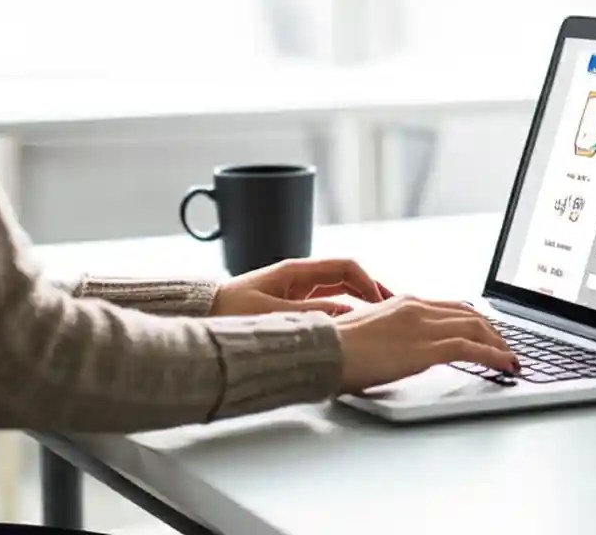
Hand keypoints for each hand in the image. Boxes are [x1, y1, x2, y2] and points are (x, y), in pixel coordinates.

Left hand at [211, 258, 395, 316]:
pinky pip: (326, 305)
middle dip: (371, 291)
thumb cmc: (230, 311)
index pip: (345, 268)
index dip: (368, 282)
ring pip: (338, 292)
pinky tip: (353, 328)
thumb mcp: (272, 314)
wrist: (203, 314)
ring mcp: (296, 290)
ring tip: (379, 320)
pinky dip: (343, 313)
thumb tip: (347, 312)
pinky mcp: (291, 305)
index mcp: (296, 271)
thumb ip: (311, 313)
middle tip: (392, 309)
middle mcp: (300, 277)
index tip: (383, 301)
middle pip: (346, 278)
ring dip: (360, 303)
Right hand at [336, 296, 519, 392]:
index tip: (486, 331)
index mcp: (403, 303)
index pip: (450, 306)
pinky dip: (494, 355)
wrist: (322, 351)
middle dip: (492, 330)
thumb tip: (399, 347)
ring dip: (499, 344)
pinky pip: (471, 348)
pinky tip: (505, 364)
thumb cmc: (335, 348)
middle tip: (505, 345)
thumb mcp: (367, 332)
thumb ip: (389, 333)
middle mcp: (417, 308)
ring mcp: (423, 326)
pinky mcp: (425, 348)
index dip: (474, 319)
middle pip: (469, 314)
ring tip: (511, 358)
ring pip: (476, 328)